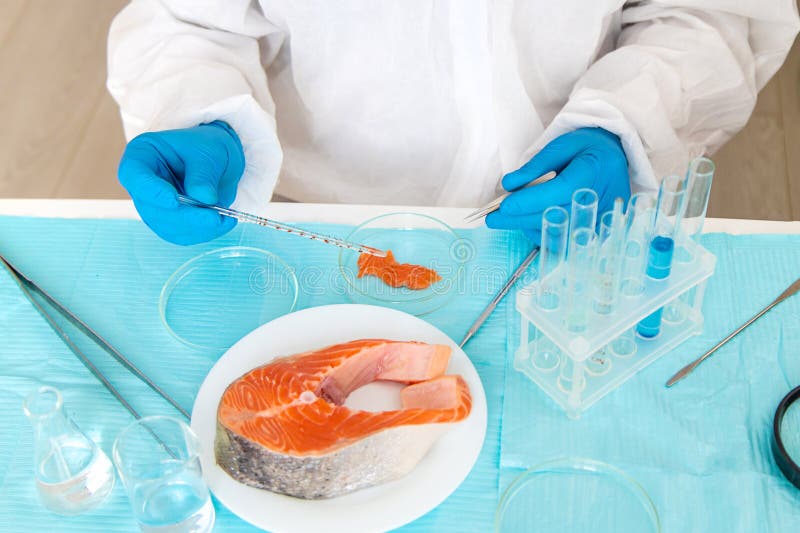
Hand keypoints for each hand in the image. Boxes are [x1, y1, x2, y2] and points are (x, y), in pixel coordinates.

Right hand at [118, 121, 245, 244]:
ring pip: (167, 228)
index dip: (152, 191)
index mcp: (142, 156)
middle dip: (186, 217)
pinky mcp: (167, 223)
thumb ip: (204, 174)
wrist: (218, 161)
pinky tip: (222, 223)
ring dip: (197, 228)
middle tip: (216, 217)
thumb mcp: (209, 151)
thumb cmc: (207, 147)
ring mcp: (153, 207)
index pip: (134, 175)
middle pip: (153, 209)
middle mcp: (142, 185)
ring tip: (225, 218)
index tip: (173, 199)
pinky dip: (203, 233)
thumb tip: (205, 199)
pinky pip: (181, 236)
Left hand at [486, 127, 630, 241]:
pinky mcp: (599, 231)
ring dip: (528, 227)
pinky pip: (566, 241)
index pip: (558, 192)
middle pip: (555, 215)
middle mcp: (601, 199)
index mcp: (593, 171)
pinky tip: (529, 224)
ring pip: (559, 233)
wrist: (615, 157)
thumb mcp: (562, 144)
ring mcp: (602, 218)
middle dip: (519, 219)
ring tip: (509, 218)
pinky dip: (543, 234)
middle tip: (493, 219)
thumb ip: (536, 165)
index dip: (530, 201)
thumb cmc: (586, 148)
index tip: (504, 205)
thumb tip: (509, 184)